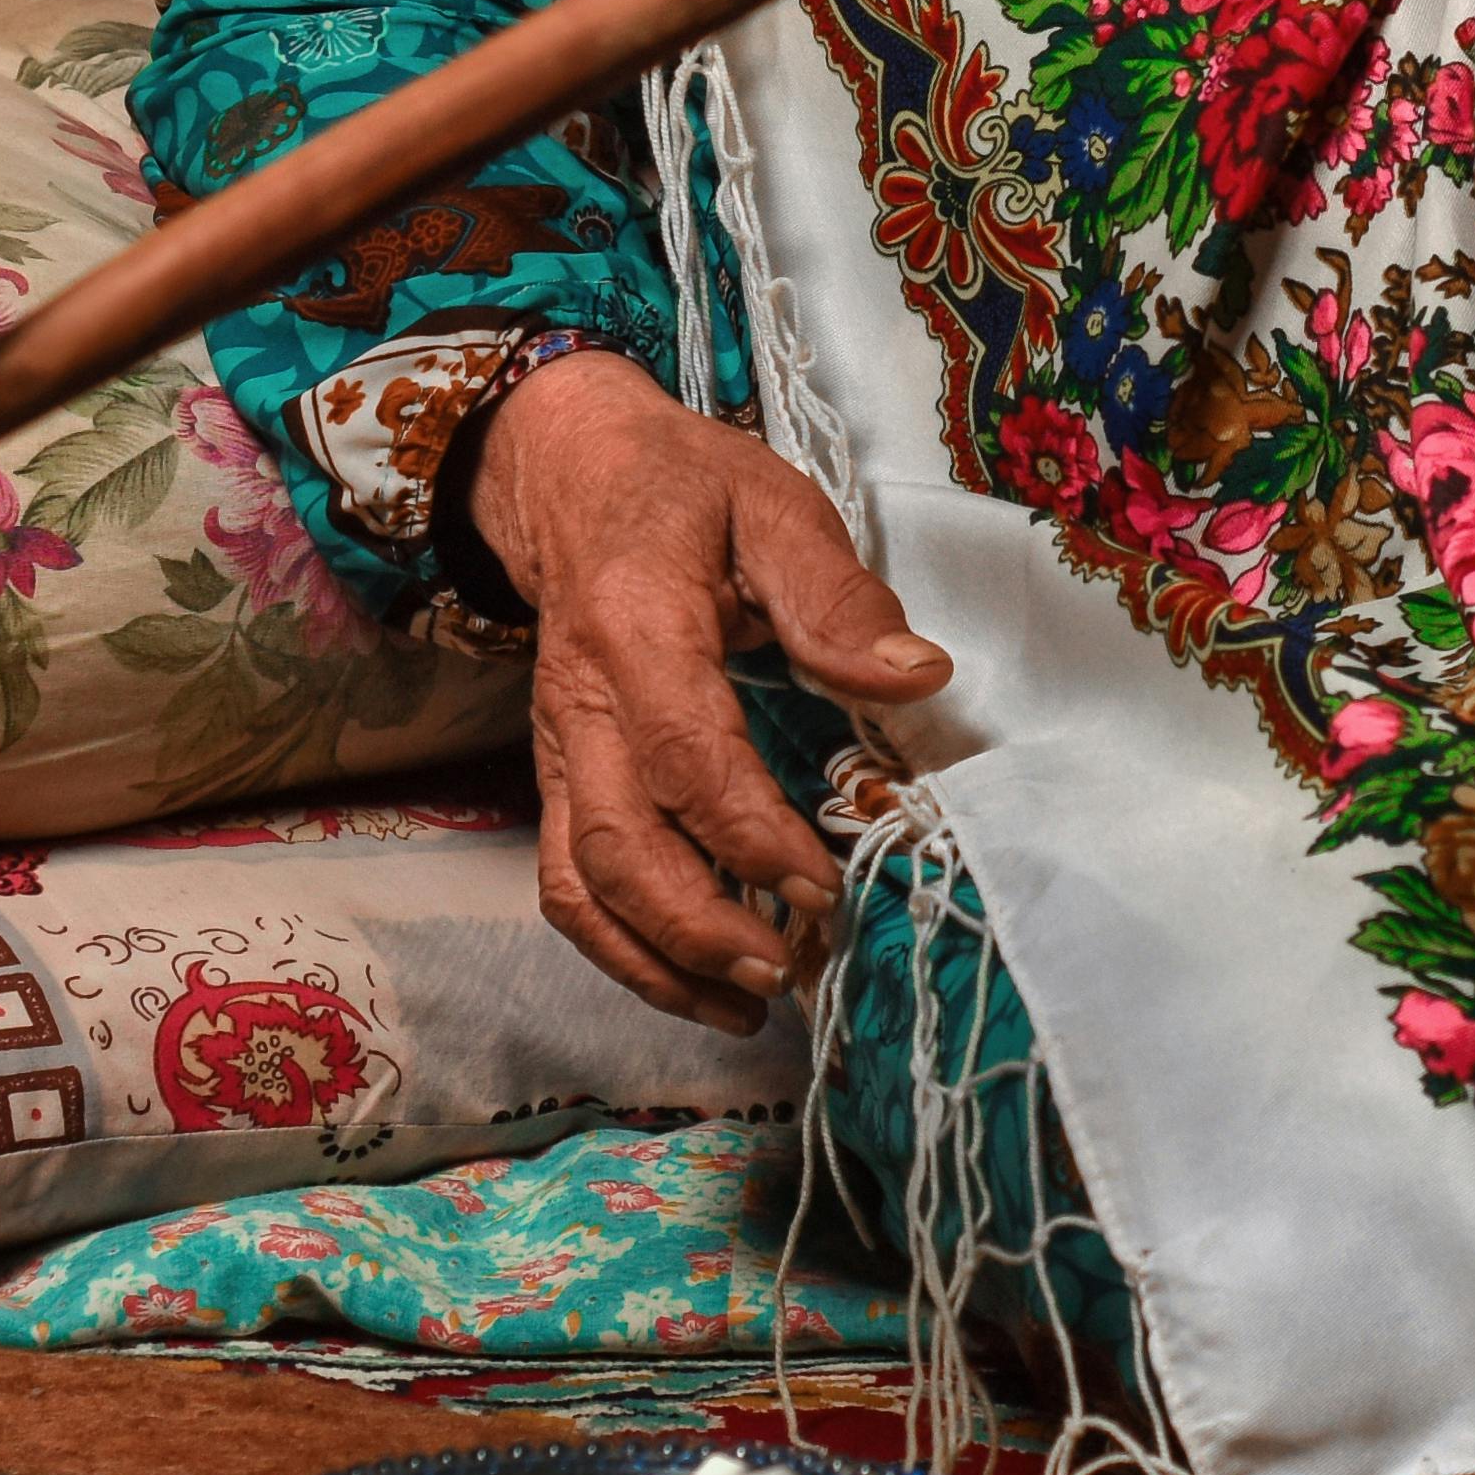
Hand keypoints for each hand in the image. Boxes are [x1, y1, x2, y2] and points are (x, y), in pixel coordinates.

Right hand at [460, 350, 949, 1028]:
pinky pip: (567, 883)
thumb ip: (838, 595)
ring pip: (578, 883)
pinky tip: (695, 982)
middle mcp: (578, 703)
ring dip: (656, 960)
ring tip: (748, 1003)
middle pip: (617, 845)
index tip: (820, 885)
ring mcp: (557, 749)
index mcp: (635, 627)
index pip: (684, 754)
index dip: (749, 834)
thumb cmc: (682, 488)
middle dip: (700, 926)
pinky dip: (622, 950)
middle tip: (792, 964)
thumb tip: (917, 677)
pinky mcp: (557, 778)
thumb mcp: (773, 505)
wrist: (566, 472)